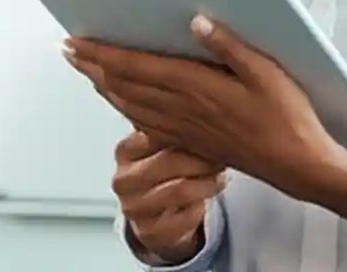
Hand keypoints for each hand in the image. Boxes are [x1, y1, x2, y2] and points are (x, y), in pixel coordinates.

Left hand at [63, 15, 341, 199]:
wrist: (296, 164)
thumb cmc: (287, 117)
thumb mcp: (267, 72)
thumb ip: (230, 46)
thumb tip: (197, 21)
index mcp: (198, 87)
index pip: (137, 66)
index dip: (103, 53)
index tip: (77, 41)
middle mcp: (184, 109)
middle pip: (125, 85)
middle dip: (93, 66)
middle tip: (69, 50)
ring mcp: (185, 128)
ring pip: (131, 105)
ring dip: (103, 86)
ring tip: (87, 70)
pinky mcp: (191, 141)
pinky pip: (145, 124)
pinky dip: (124, 108)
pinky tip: (120, 103)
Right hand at [114, 130, 226, 265]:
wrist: (156, 215)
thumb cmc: (165, 171)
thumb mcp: (162, 146)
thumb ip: (176, 130)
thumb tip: (210, 115)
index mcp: (125, 151)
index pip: (156, 132)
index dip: (190, 132)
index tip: (211, 132)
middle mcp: (124, 180)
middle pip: (170, 161)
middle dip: (203, 159)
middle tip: (221, 157)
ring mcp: (134, 208)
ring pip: (180, 190)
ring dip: (208, 182)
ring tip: (219, 177)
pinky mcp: (150, 232)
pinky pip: (187, 216)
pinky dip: (202, 206)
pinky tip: (205, 198)